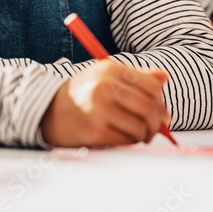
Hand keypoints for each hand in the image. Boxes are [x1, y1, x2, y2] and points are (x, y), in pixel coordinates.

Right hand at [40, 60, 170, 146]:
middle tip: (156, 129)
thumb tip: (165, 78)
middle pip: (149, 108)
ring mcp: (98, 109)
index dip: (161, 102)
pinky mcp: (94, 131)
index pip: (152, 86)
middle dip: (158, 123)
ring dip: (145, 135)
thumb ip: (137, 77)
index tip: (162, 113)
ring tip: (140, 135)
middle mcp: (104, 86)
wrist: (47, 110)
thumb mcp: (106, 77)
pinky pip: (126, 140)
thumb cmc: (84, 93)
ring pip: (140, 127)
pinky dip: (131, 142)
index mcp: (110, 69)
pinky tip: (125, 139)